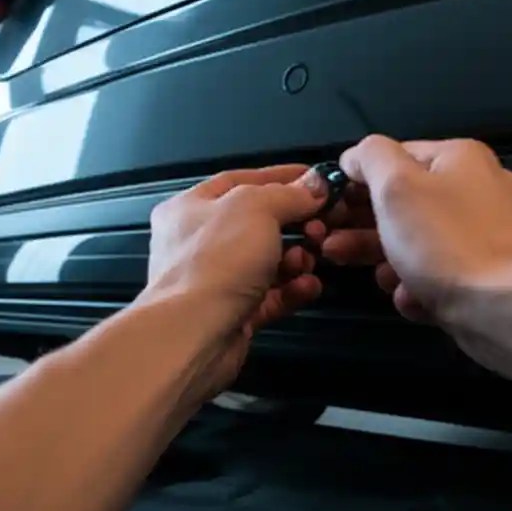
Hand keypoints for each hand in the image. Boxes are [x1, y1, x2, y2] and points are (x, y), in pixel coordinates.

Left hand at [142, 165, 329, 393]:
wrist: (195, 332)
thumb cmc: (218, 258)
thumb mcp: (257, 208)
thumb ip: (290, 193)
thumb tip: (316, 184)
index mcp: (190, 207)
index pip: (240, 181)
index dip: (281, 177)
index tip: (317, 180)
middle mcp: (198, 242)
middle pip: (258, 223)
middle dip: (294, 224)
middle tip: (320, 227)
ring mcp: (215, 281)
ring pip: (266, 262)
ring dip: (296, 259)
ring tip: (309, 260)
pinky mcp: (233, 314)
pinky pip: (269, 296)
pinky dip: (291, 289)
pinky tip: (308, 286)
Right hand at [322, 135, 511, 324]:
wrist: (503, 308)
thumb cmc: (444, 240)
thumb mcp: (396, 185)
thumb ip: (370, 158)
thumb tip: (355, 156)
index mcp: (459, 158)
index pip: (395, 157)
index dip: (358, 180)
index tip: (329, 208)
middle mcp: (476, 190)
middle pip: (404, 204)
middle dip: (364, 229)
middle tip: (332, 248)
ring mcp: (483, 236)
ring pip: (418, 244)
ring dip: (389, 263)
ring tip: (377, 279)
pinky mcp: (484, 276)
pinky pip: (438, 275)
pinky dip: (420, 288)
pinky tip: (414, 299)